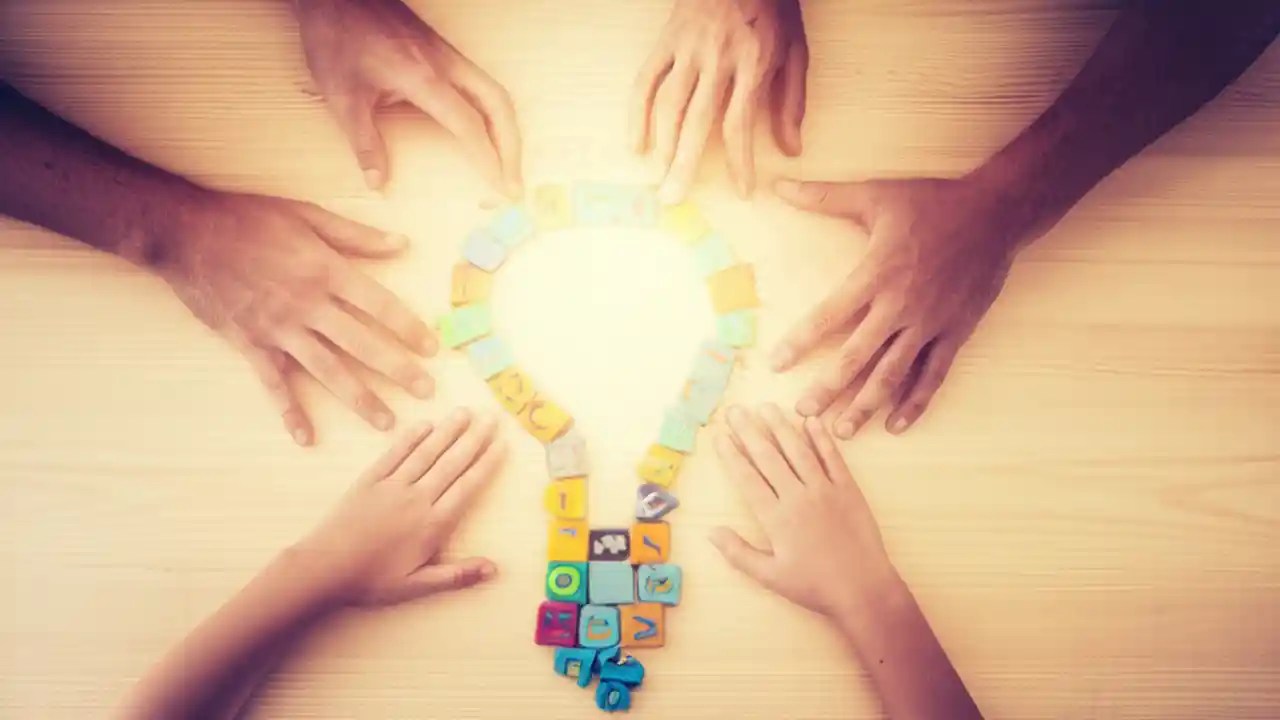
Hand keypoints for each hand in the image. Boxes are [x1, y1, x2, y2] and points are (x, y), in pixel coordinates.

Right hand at [158, 190, 435, 444]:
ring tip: (387, 423)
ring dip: (358, 399)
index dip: (408, 328)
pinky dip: (289, 412)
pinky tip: (305, 437)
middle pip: (361, 343)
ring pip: (327, 370)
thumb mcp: (306, 215)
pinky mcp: (250, 344)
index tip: (432, 348)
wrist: (185, 234)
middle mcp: (307, 305)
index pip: (379, 305)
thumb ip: (355, 235)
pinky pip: (274, 384)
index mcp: (325, 271)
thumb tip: (401, 244)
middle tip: (426, 392)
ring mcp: (278, 329)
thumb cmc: (247, 219)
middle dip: (397, 370)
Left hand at [294, 0, 521, 195]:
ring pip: (495, 92)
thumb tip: (377, 183)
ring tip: (508, 165)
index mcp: (422, 77)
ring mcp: (448, 55)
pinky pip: (483, 84)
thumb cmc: (336, 40)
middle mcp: (445, 64)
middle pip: (498, 105)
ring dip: (508, 131)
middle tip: (513, 185)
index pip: (468, 123)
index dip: (487, 158)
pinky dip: (495, 114)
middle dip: (511, 147)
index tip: (500, 189)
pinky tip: (489, 133)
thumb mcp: (342, 96)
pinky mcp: (444, 52)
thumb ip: (363, 142)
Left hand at [295, 408, 503, 605]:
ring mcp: (392, 486)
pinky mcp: (370, 480)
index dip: (486, 464)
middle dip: (473, 439)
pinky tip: (425, 424)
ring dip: (447, 431)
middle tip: (491, 418)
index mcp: (432, 524)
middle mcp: (417, 498)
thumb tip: (495, 568)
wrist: (324, 567)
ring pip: (426, 453)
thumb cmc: (372, 580)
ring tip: (464, 412)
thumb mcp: (416, 586)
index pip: (466, 487)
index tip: (501, 445)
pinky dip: (410, 438)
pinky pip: (394, 453)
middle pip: (451, 463)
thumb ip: (456, 575)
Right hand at [632, 0, 806, 201]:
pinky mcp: (666, 41)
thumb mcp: (795, 50)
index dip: (740, 161)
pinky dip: (636, 112)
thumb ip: (791, 101)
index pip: (740, 122)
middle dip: (684, 163)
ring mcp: (687, 49)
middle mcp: (717, 59)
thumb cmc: (773, 9)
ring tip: (659, 180)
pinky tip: (635, 143)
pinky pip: (646, 80)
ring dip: (661, 145)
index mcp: (752, 63)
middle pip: (697, 120)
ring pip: (669, 103)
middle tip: (673, 198)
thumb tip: (791, 149)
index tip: (741, 191)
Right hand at [710, 404, 897, 619]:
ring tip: (766, 407)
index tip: (720, 436)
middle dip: (749, 431)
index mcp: (776, 518)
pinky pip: (832, 458)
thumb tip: (711, 531)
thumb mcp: (770, 577)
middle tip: (735, 410)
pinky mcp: (848, 489)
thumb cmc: (814, 586)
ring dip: (781, 427)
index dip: (731, 455)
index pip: (747, 479)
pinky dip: (821, 438)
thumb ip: (738, 553)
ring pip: (798, 451)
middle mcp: (798, 496)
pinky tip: (811, 421)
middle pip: (768, 457)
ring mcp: (825, 489)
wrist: (863, 588)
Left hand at [772, 176, 1021, 437]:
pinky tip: (896, 424)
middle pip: (857, 356)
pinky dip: (915, 402)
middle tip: (802, 413)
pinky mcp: (956, 332)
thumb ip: (825, 197)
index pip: (828, 315)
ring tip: (842, 431)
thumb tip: (780, 186)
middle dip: (828, 388)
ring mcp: (931, 323)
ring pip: (893, 374)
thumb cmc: (932, 202)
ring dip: (866, 405)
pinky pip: (934, 374)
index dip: (800, 341)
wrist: (997, 213)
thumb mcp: (875, 194)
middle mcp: (901, 305)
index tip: (776, 364)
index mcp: (876, 273)